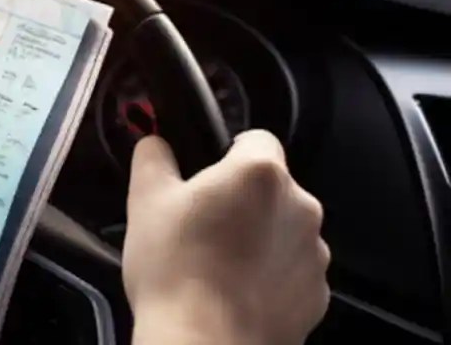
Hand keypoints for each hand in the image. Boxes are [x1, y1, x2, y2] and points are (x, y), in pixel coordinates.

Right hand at [124, 131, 329, 344]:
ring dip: (260, 237)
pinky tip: (236, 292)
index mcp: (260, 173)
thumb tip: (156, 142)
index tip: (205, 177)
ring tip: (217, 264)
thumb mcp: (145, 200)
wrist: (204, 344)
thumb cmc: (174, 267)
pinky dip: (271, 276)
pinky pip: (292, 271)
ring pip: (284, 230)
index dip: (228, 151)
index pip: (256, 138)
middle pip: (271, 188)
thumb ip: (154, 157)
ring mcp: (315, 254)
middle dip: (243, 200)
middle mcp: (301, 207)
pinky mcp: (317, 295)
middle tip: (202, 224)